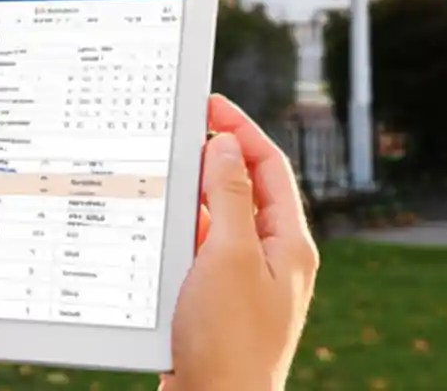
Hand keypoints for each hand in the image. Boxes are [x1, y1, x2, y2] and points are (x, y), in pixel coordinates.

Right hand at [162, 95, 319, 390]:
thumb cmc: (229, 341)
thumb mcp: (229, 254)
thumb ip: (232, 196)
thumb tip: (228, 146)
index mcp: (289, 244)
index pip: (270, 168)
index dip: (242, 131)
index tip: (211, 105)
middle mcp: (272, 259)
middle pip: (246, 189)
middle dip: (215, 156)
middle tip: (181, 129)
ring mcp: (245, 282)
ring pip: (221, 219)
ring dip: (196, 193)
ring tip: (164, 170)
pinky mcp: (218, 302)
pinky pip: (202, 250)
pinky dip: (182, 229)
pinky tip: (158, 224)